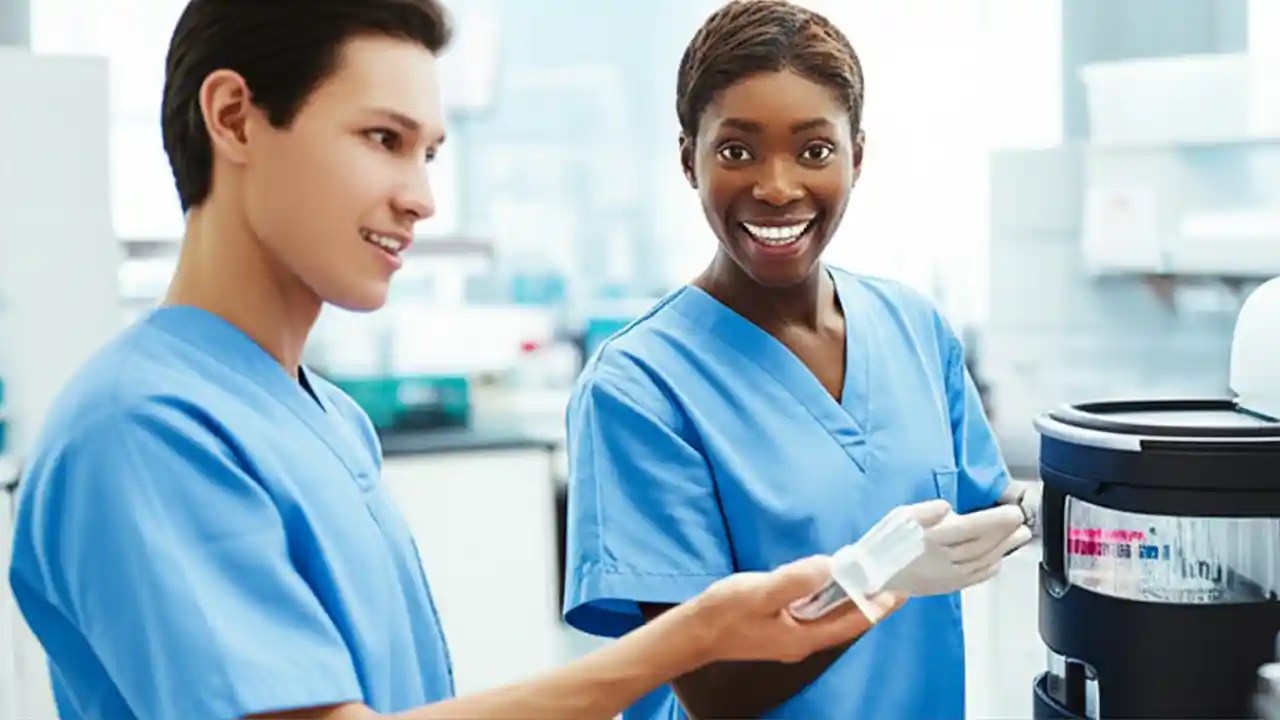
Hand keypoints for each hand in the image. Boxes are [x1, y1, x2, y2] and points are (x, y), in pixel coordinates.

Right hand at [690, 556, 905, 664]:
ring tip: (863, 572)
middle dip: (867, 598)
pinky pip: (813, 612)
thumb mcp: (762, 592)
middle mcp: (804, 641)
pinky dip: (826, 595)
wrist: (693, 632)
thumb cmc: (724, 614)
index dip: (879, 605)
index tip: (900, 588)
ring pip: (830, 616)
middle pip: (845, 620)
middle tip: (885, 573)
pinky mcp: (780, 628)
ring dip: (847, 595)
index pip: (854, 622)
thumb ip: (797, 579)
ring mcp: (791, 636)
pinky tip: (824, 579)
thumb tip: (831, 565)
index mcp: (805, 637)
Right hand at [887, 504, 1031, 595]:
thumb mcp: (899, 517)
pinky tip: (999, 560)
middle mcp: (941, 559)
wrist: (871, 573)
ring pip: (981, 561)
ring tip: (1019, 536)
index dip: (995, 520)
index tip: (1014, 512)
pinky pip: (973, 578)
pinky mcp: (946, 586)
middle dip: (1005, 533)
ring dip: (1004, 548)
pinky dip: (989, 569)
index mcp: (930, 539)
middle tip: (1022, 521)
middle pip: (981, 545)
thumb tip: (946, 507)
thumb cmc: (886, 541)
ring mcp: (946, 575)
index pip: (970, 528)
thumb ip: (924, 511)